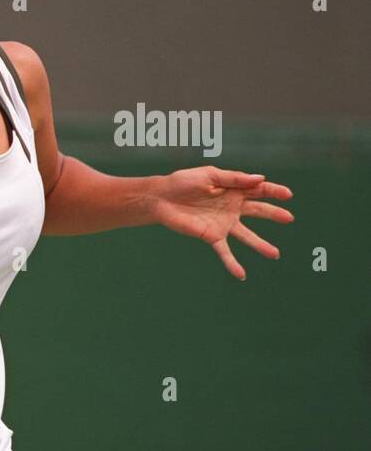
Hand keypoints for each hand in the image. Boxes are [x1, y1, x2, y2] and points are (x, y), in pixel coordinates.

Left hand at [149, 166, 293, 279]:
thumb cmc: (183, 182)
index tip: (287, 195)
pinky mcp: (211, 235)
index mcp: (232, 189)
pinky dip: (232, 263)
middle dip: (273, 214)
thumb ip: (234, 178)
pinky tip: (241, 275)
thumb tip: (260, 179)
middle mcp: (231, 208)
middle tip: (289, 218)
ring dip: (260, 245)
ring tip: (274, 254)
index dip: (273, 192)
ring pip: (246, 235)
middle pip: (257, 211)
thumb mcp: (210, 175)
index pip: (258, 190)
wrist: (161, 199)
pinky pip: (224, 251)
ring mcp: (222, 223)